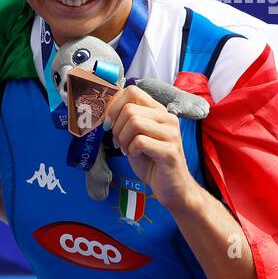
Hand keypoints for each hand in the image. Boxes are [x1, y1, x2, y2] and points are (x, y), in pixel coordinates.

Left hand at [104, 85, 196, 210]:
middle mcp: (167, 118)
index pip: (132, 91)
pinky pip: (140, 141)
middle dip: (116, 127)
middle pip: (129, 108)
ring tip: (128, 149)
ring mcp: (171, 134)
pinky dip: (131, 149)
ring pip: (134, 122)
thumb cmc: (151, 161)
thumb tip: (105, 111)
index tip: (109, 123)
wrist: (172, 187)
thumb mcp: (135, 136)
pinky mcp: (170, 151)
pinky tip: (136, 155)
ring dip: (123, 139)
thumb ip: (126, 121)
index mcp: (158, 111)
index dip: (114, 106)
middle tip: (120, 142)